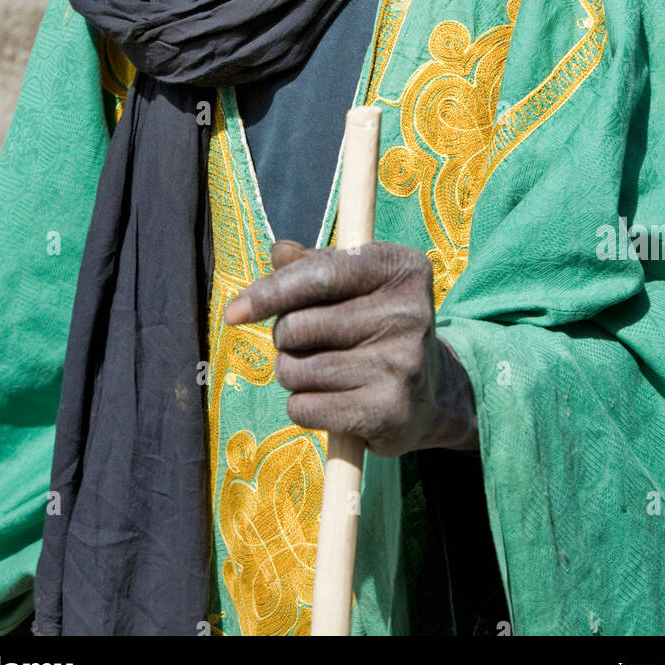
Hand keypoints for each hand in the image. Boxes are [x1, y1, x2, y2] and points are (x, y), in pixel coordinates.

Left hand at [223, 240, 478, 457]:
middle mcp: (408, 313)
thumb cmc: (376, 325)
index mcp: (400, 268)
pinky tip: (330, 401)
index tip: (233, 313)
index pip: (319, 275)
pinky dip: (303, 407)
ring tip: (319, 371)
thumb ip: (313, 264)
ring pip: (295, 370)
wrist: (430, 394)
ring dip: (291, 373)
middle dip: (285, 338)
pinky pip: (305, 408)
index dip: (269, 293)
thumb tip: (278, 252)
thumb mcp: (355, 284)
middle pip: (298, 326)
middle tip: (307, 342)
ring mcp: (402, 365)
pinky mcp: (389, 412)